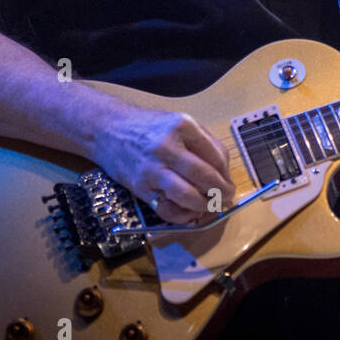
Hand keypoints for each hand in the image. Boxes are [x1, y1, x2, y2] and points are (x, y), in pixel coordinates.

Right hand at [94, 106, 235, 224]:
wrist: (109, 130)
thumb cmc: (150, 127)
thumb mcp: (180, 123)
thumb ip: (205, 143)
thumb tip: (225, 172)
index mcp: (183, 127)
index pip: (216, 156)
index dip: (227, 174)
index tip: (230, 183)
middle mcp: (167, 147)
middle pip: (204, 176)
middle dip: (221, 192)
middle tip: (226, 198)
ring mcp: (152, 169)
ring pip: (187, 195)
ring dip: (204, 205)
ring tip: (210, 206)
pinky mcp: (141, 187)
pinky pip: (166, 208)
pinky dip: (183, 216)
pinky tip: (190, 213)